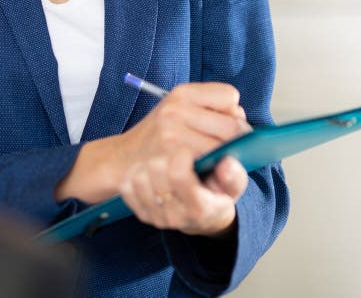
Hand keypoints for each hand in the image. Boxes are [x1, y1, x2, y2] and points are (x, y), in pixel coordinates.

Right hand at [54, 82, 249, 208]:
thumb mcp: (178, 111)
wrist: (122, 160)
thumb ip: (210, 110)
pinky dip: (212, 169)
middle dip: (236, 141)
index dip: (232, 112)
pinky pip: (210, 164)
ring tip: (211, 162)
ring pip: (224, 148)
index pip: (229, 96)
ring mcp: (173, 133)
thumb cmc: (157, 137)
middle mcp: (176, 108)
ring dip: (225, 158)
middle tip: (226, 151)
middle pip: (232, 125)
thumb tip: (241, 118)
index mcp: (181, 93)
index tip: (223, 125)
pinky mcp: (172, 158)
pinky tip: (202, 171)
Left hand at [119, 148, 247, 234]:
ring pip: (139, 177)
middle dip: (165, 153)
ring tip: (163, 157)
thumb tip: (226, 162)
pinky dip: (136, 172)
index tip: (189, 145)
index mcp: (199, 209)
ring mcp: (154, 215)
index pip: (178, 175)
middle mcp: (174, 216)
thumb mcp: (233, 186)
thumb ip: (233, 176)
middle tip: (175, 148)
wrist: (198, 215)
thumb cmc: (217, 193)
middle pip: (155, 172)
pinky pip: (127, 185)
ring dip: (150, 161)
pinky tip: (150, 168)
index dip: (182, 153)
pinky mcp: (139, 211)